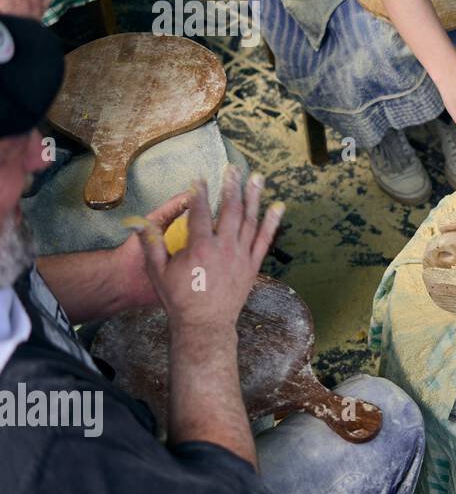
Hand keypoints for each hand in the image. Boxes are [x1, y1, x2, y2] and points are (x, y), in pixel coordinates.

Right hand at [130, 168, 281, 335]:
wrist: (204, 325)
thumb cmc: (179, 299)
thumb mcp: (158, 272)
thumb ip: (151, 244)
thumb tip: (138, 222)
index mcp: (200, 248)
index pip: (200, 212)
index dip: (199, 193)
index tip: (200, 178)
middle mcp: (224, 248)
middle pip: (230, 210)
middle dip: (232, 187)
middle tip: (233, 169)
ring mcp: (241, 256)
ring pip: (250, 221)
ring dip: (254, 197)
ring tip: (257, 178)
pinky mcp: (252, 266)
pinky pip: (265, 240)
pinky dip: (272, 223)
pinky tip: (278, 208)